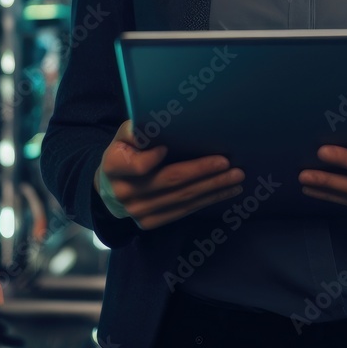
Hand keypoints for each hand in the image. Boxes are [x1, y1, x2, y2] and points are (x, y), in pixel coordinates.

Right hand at [95, 120, 245, 229]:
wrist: (110, 188)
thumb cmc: (124, 152)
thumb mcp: (123, 136)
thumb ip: (136, 130)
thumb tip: (157, 125)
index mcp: (114, 167)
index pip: (136, 165)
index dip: (151, 159)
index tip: (167, 148)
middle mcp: (125, 192)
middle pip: (170, 182)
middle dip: (202, 172)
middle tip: (229, 164)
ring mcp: (139, 211)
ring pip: (182, 199)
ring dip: (212, 188)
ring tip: (236, 178)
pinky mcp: (151, 223)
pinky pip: (184, 211)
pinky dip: (207, 200)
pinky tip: (225, 192)